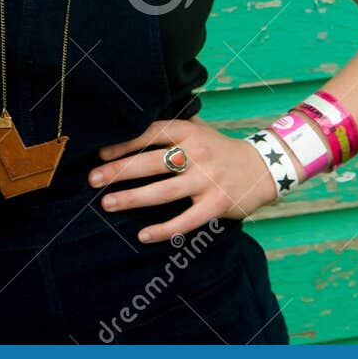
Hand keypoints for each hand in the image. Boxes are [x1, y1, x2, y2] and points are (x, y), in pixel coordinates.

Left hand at [88, 117, 281, 243]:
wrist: (265, 167)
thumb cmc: (218, 148)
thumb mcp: (197, 128)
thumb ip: (168, 127)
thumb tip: (126, 123)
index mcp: (188, 131)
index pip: (150, 134)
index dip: (123, 143)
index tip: (99, 154)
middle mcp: (197, 154)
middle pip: (151, 163)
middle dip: (119, 171)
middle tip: (92, 179)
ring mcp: (208, 180)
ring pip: (164, 191)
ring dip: (133, 198)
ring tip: (107, 204)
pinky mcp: (217, 204)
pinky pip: (186, 220)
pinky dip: (164, 229)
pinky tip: (143, 235)